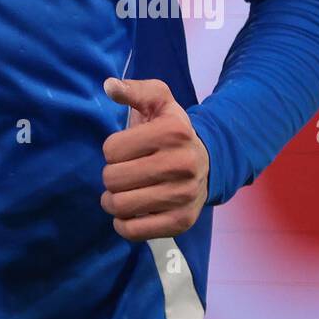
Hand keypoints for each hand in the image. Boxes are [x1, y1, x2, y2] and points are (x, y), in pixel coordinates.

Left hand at [100, 77, 209, 240]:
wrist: (208, 162)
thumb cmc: (173, 129)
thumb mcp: (159, 100)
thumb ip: (133, 90)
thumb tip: (109, 86)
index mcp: (172, 132)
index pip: (111, 149)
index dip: (112, 149)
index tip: (125, 149)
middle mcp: (181, 164)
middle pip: (113, 179)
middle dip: (110, 175)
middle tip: (120, 172)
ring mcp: (183, 196)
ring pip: (121, 205)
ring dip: (112, 200)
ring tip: (119, 192)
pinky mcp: (181, 222)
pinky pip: (134, 231)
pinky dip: (123, 224)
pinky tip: (128, 212)